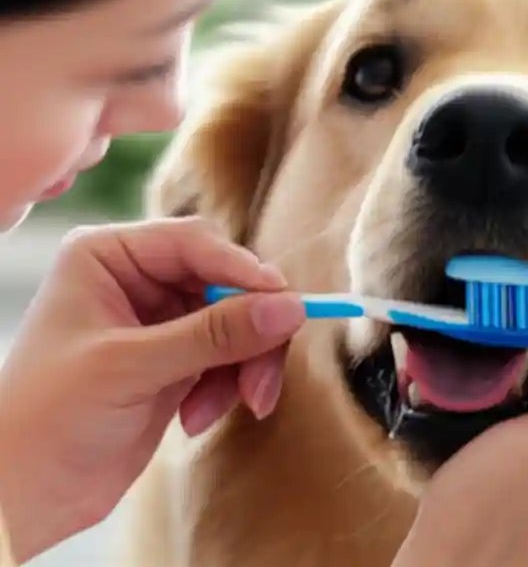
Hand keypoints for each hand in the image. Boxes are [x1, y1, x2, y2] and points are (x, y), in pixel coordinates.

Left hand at [0, 218, 305, 562]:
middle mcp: (136, 280)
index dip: (243, 271)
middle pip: (228, 283)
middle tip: (261, 379)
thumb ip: (215, 335)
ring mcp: (159, 322)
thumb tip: (291, 308)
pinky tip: (195, 420)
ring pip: (238, 324)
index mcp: (108, 257)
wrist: (24, 493)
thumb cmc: (48, 418)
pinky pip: (230, 358)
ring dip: (243, 367)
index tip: (284, 306)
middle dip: (250, 333)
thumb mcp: (132, 368)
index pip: (197, 243)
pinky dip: (227, 388)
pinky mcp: (176, 362)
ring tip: (229, 409)